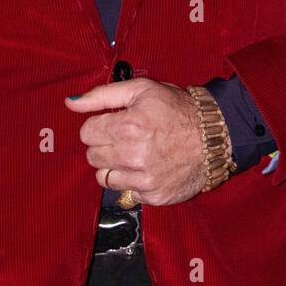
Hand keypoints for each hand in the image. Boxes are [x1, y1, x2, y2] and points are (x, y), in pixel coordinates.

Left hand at [65, 78, 207, 205]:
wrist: (215, 137)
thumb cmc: (178, 109)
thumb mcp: (142, 89)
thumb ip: (102, 95)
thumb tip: (70, 103)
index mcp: (129, 125)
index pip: (86, 133)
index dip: (98, 126)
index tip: (114, 124)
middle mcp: (134, 155)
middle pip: (92, 156)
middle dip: (104, 146)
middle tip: (125, 138)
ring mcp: (145, 179)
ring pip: (104, 178)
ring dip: (114, 166)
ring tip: (133, 154)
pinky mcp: (154, 195)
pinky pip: (125, 192)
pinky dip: (132, 181)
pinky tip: (147, 167)